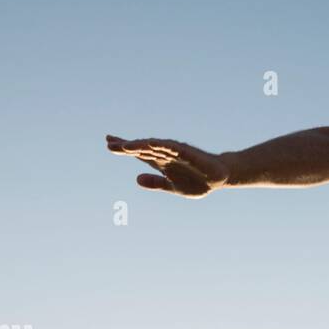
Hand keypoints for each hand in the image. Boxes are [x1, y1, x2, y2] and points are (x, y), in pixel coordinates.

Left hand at [106, 135, 229, 196]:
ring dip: (139, 145)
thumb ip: (155, 182)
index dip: (124, 149)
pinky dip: (161, 145)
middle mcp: (165, 154)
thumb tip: (136, 179)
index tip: (109, 145)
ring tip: (124, 145)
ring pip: (154, 147)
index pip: (139, 153)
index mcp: (161, 162)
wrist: (219, 178)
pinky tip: (150, 143)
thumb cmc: (196, 181)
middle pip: (142, 148)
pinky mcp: (187, 153)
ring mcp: (175, 152)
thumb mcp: (172, 186)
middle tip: (109, 142)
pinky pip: (172, 148)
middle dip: (126, 146)